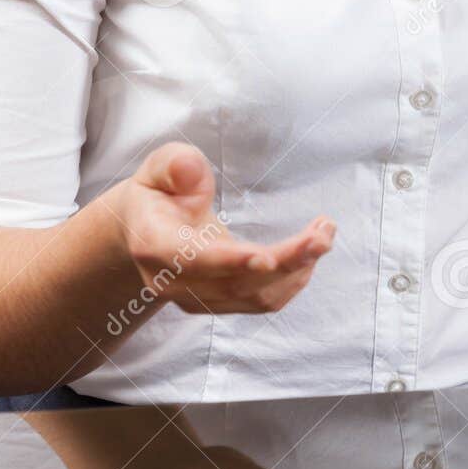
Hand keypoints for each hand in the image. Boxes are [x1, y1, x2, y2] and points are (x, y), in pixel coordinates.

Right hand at [118, 140, 335, 315]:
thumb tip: (188, 169)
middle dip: (286, 261)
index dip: (231, 261)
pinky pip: (262, 300)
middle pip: (236, 283)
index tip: (267, 256)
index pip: (194, 260)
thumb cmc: (157, 192)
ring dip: (297, 270)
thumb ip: (173, 165)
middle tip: (322, 234)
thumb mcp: (158, 167)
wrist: (143, 228)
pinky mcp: (220, 303)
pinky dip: (292, 279)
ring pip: (256, 296)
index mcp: (154, 244)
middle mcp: (175, 282)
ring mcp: (198, 298)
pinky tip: (309, 253)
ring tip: (324, 233)